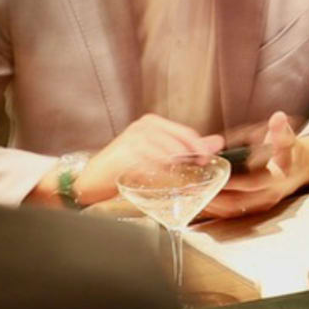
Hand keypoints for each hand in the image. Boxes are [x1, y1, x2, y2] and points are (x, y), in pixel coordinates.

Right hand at [75, 113, 215, 206]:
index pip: (186, 132)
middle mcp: (143, 127)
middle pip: (179, 144)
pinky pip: (151, 168)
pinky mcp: (125, 156)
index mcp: (152, 123)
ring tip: (182, 183)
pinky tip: (165, 185)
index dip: (199, 147)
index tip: (207, 160)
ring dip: (178, 172)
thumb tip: (217, 142)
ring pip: (167, 157)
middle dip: (191, 161)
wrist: (91, 178)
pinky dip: (162, 178)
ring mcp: (133, 140)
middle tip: (197, 173)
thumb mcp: (157, 153)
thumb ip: (187, 147)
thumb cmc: (124, 166)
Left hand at [199, 113, 308, 220]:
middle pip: (238, 201)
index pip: (254, 182)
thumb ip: (280, 128)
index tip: (216, 176)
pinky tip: (203, 201)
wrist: (301, 167)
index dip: (234, 181)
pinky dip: (217, 209)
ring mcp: (262, 204)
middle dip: (216, 195)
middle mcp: (270, 194)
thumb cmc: (289, 151)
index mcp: (279, 177)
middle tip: (195, 187)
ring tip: (194, 194)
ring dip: (213, 204)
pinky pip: (233, 213)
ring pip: (233, 210)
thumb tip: (278, 118)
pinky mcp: (254, 209)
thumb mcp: (287, 136)